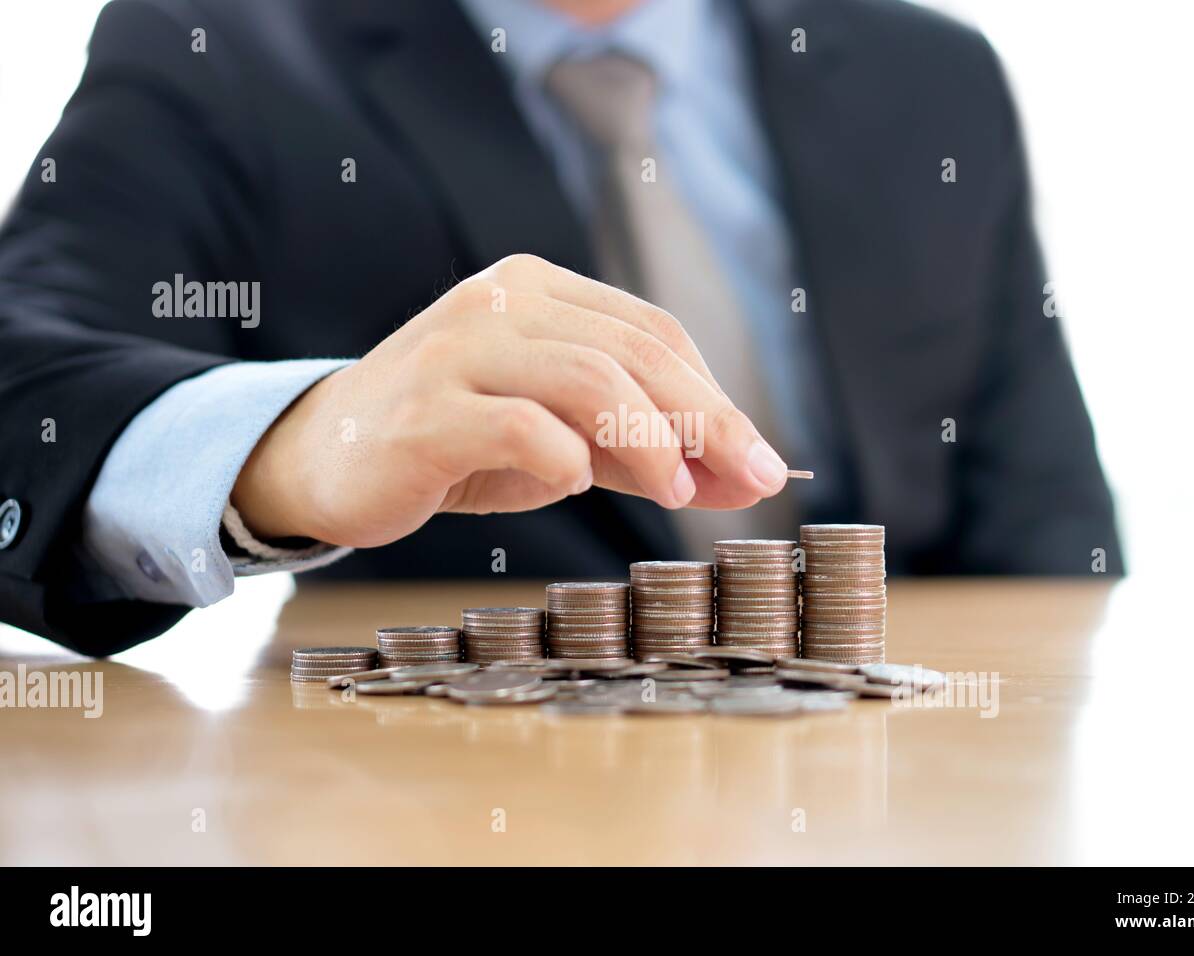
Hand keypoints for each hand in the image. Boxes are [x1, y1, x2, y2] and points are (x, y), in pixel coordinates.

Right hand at [231, 254, 788, 546]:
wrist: (324, 460)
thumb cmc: (453, 443)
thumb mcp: (558, 437)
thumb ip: (637, 445)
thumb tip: (737, 475)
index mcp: (538, 289)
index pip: (653, 334)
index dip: (716, 398)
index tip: (759, 460)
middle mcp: (501, 301)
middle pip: (636, 352)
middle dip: (710, 420)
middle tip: (757, 478)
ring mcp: (459, 349)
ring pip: (590, 380)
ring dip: (651, 441)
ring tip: (680, 491)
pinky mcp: (426, 410)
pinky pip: (523, 429)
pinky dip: (567, 461)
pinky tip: (575, 485)